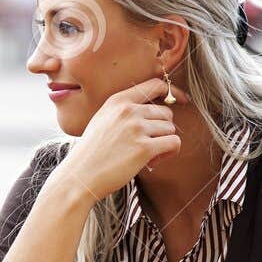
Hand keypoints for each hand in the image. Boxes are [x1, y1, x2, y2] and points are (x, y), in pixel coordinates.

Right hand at [50, 77, 180, 201]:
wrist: (80, 176)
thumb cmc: (92, 152)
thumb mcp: (103, 119)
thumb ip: (125, 110)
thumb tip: (158, 109)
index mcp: (118, 101)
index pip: (155, 85)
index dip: (172, 92)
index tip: (181, 100)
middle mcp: (128, 111)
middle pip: (166, 113)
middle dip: (162, 129)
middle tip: (147, 144)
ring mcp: (136, 128)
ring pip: (171, 129)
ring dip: (164, 143)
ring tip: (146, 155)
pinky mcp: (144, 148)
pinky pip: (174, 143)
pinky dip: (169, 153)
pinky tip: (153, 161)